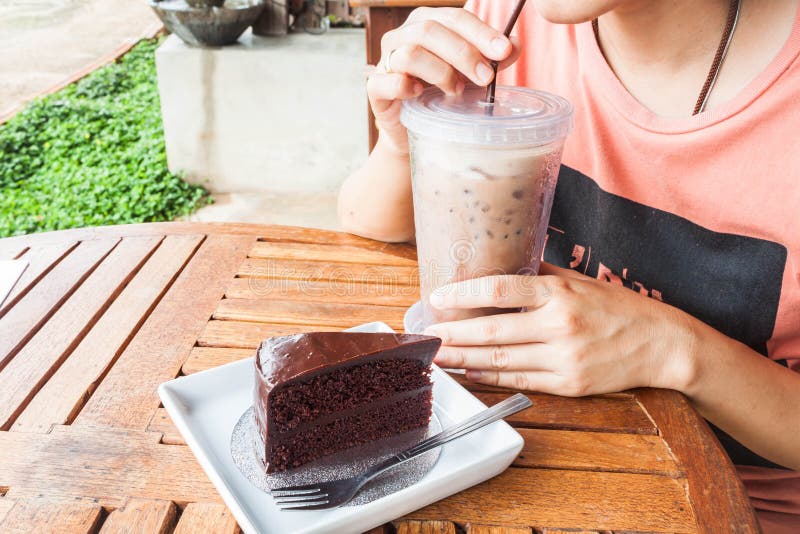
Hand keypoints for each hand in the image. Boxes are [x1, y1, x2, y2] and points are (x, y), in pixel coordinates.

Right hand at [367, 7, 520, 153]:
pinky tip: (420, 95)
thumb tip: (515, 45)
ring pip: (409, 53)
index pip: (454, 17)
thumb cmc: (439, 96)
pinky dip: (405, 86)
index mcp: (425, 24)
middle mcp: (402, 36)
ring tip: (456, 90)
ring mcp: (385, 61)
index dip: (480, 32)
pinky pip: (386, 81)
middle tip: (485, 78)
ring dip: (439, 71)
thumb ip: (490, 58)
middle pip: (429, 30)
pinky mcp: (375, 88)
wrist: (412, 130)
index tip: (504, 50)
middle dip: (463, 53)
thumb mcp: (469, 74)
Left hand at [424, 264, 697, 395]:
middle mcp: (560, 326)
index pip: (501, 290)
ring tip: (439, 356)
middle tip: (427, 335)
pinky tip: (471, 372)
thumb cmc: (618, 308)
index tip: (438, 296)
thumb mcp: (581, 281)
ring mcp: (564, 359)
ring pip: (500, 361)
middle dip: (453, 334)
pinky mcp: (569, 385)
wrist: (662, 344)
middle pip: (492, 332)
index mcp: (561, 293)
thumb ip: (540, 276)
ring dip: (464, 359)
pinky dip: (491, 377)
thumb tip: (500, 265)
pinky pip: (521, 381)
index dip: (464, 293)